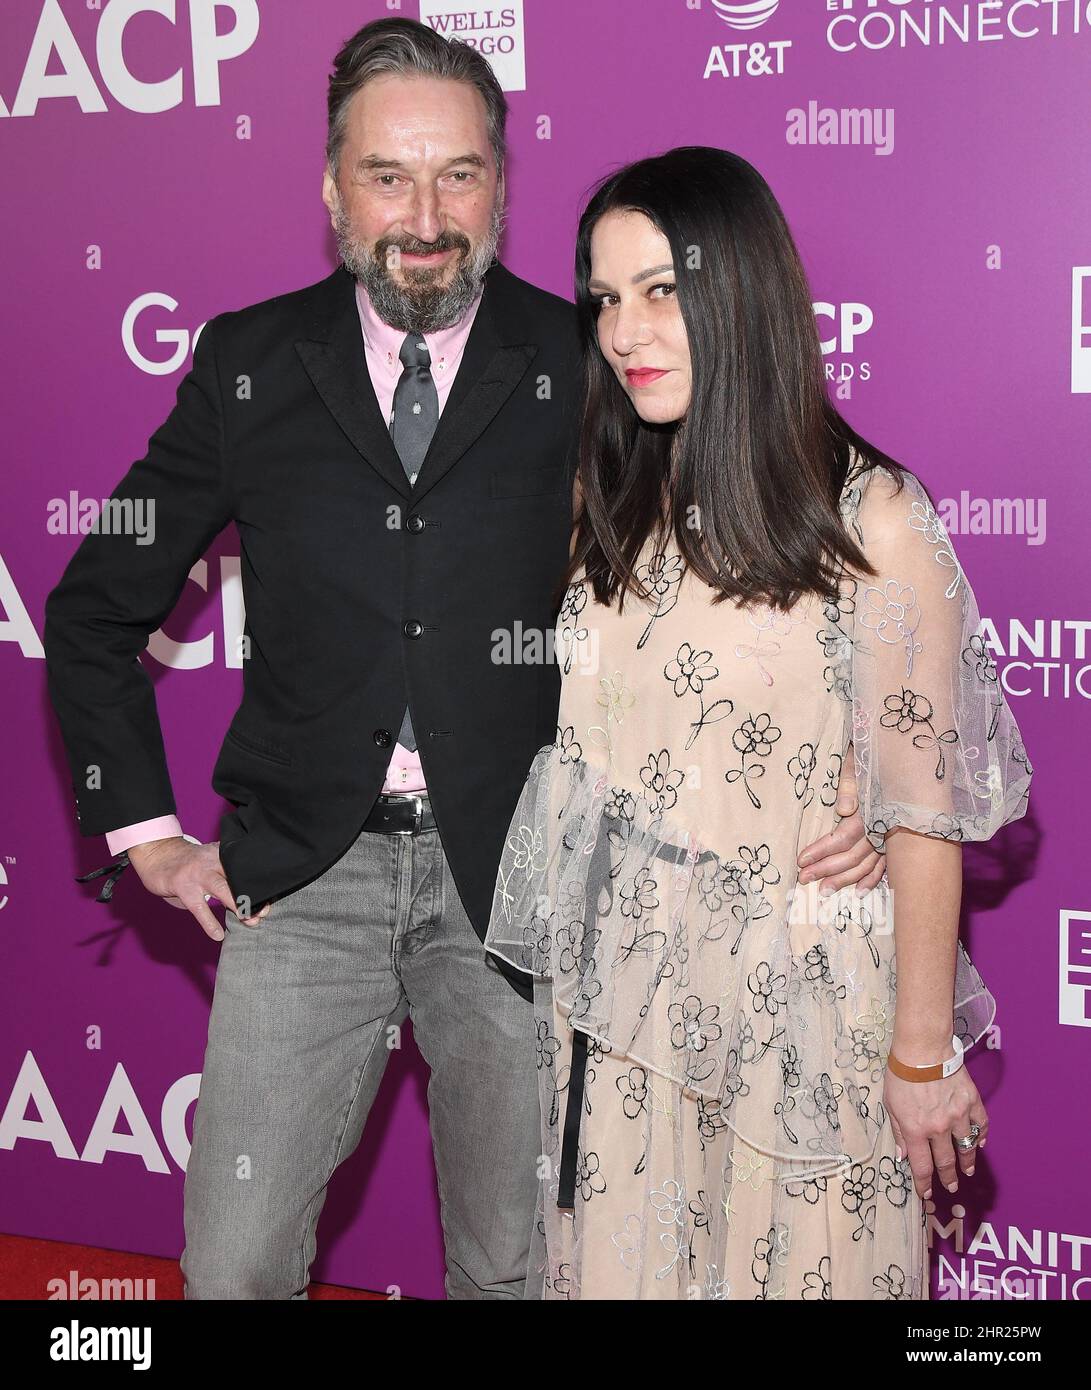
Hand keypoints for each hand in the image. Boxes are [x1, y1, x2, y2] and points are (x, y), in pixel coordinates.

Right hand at [126, 836, 269, 939]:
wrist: (159, 855)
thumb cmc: (191, 865)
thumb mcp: (212, 864)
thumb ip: (229, 878)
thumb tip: (254, 902)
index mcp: (224, 854)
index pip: (246, 869)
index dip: (260, 884)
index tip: (272, 898)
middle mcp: (213, 860)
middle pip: (238, 877)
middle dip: (252, 895)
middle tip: (264, 912)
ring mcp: (197, 873)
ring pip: (221, 888)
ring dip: (236, 905)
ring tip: (248, 920)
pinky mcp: (182, 885)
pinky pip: (198, 907)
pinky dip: (209, 922)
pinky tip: (218, 935)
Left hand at [796, 743, 884, 892]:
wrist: (900, 756)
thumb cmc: (871, 758)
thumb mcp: (856, 764)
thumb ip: (849, 786)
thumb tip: (843, 809)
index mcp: (869, 809)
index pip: (842, 838)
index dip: (821, 851)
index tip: (801, 860)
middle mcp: (881, 827)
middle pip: (852, 856)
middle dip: (826, 869)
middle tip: (803, 879)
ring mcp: (890, 837)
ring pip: (866, 864)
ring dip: (845, 880)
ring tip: (823, 891)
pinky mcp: (896, 841)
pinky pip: (885, 865)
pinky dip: (872, 879)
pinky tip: (859, 892)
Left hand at [884, 1061, 987, 1201]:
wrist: (922, 1049)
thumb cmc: (901, 1075)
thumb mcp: (890, 1105)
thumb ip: (899, 1132)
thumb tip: (903, 1156)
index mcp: (916, 1130)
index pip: (922, 1166)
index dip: (924, 1184)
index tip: (927, 1194)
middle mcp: (939, 1128)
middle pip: (946, 1162)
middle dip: (948, 1178)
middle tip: (952, 1187)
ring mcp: (958, 1115)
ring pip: (966, 1147)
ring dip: (967, 1161)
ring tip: (968, 1170)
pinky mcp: (972, 1102)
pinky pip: (981, 1124)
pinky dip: (982, 1136)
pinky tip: (980, 1143)